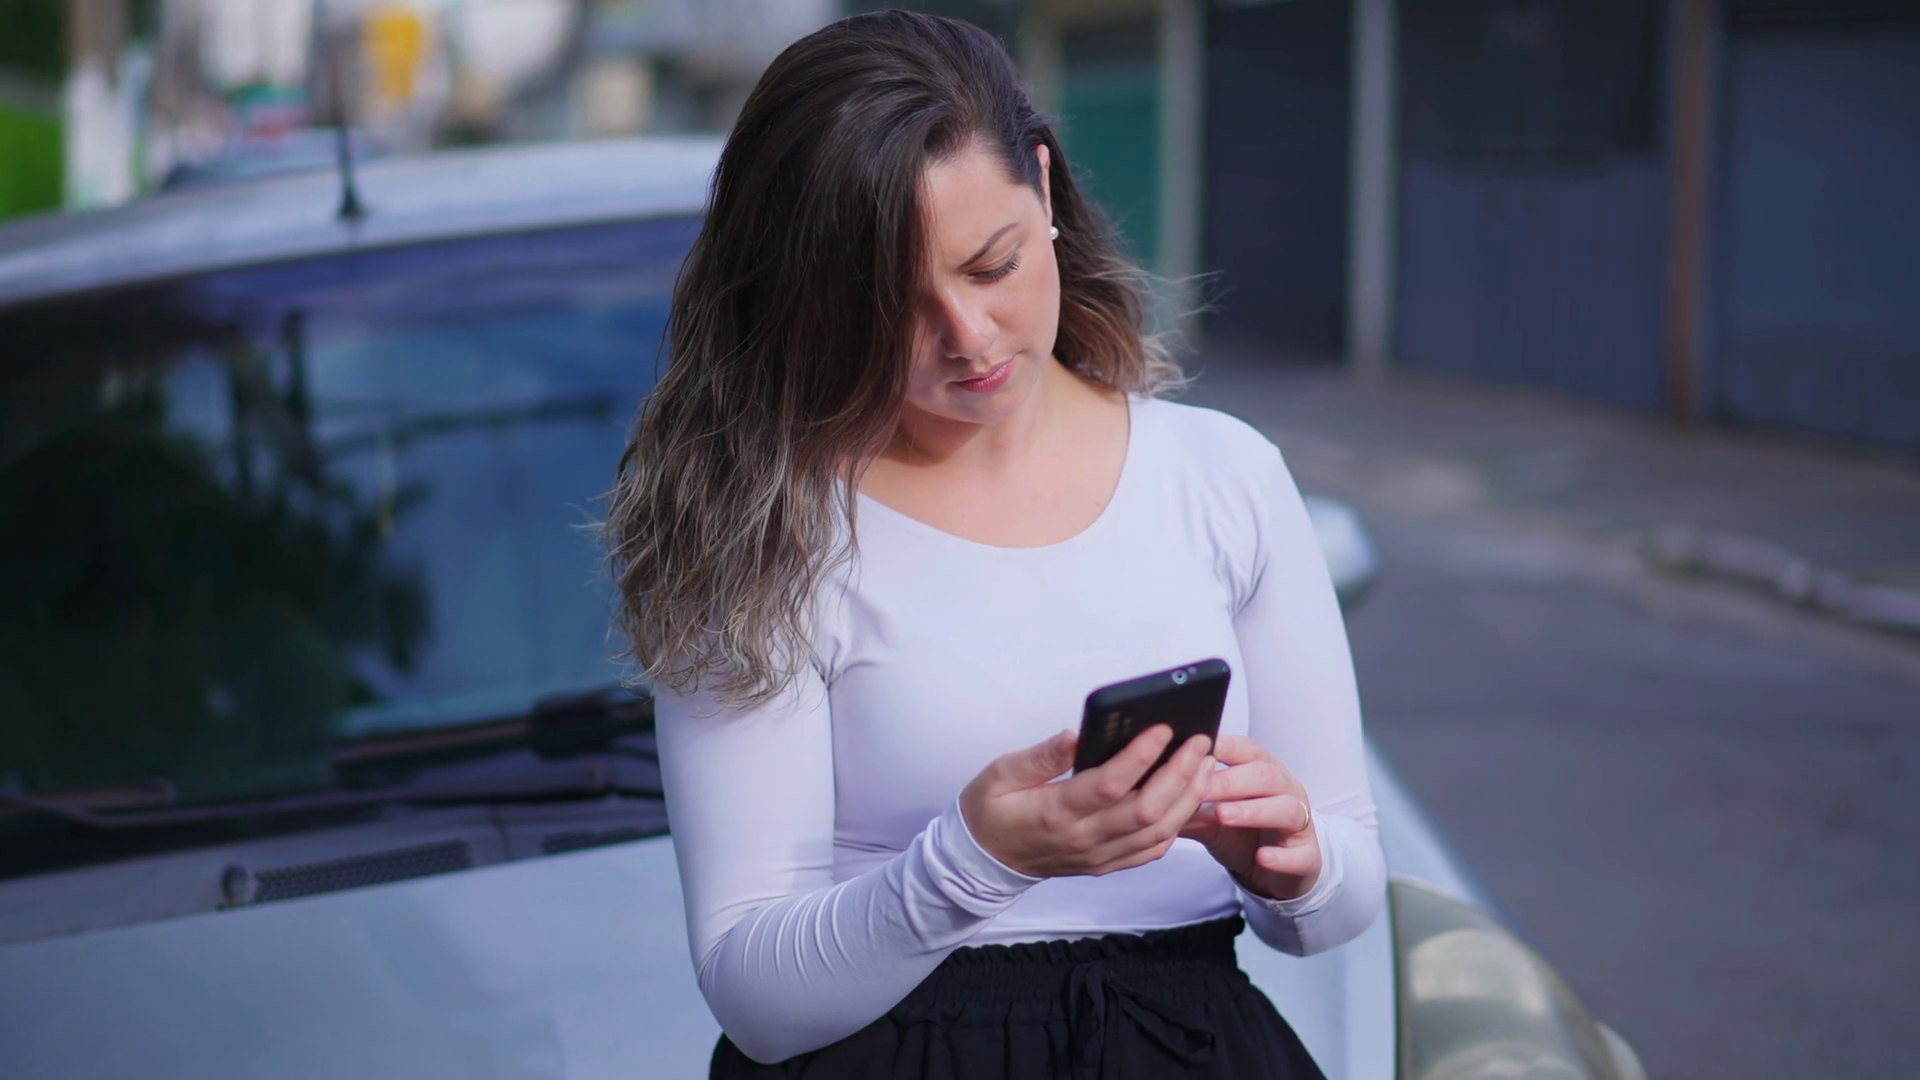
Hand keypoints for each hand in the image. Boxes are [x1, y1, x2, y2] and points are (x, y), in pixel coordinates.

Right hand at [959, 725, 1214, 878]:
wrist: (984, 861)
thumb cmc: (990, 812)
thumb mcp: (1000, 774)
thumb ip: (1041, 756)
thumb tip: (1076, 735)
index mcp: (1055, 813)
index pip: (1109, 785)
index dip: (1141, 755)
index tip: (1163, 728)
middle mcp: (1083, 839)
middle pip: (1146, 810)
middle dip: (1180, 774)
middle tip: (1199, 742)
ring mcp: (1097, 856)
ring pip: (1158, 833)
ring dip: (1188, 798)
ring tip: (1204, 765)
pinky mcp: (1105, 865)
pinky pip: (1151, 851)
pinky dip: (1176, 826)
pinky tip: (1187, 799)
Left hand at [1181, 734, 1320, 900]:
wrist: (1276, 871)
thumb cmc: (1242, 834)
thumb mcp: (1211, 819)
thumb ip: (1188, 803)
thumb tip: (1149, 788)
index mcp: (1261, 771)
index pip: (1246, 750)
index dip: (1223, 747)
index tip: (1194, 747)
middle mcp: (1285, 789)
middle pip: (1265, 775)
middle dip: (1231, 780)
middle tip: (1200, 788)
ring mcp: (1300, 822)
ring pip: (1286, 808)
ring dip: (1253, 811)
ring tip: (1223, 815)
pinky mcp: (1308, 855)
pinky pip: (1299, 854)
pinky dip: (1281, 856)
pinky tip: (1263, 857)